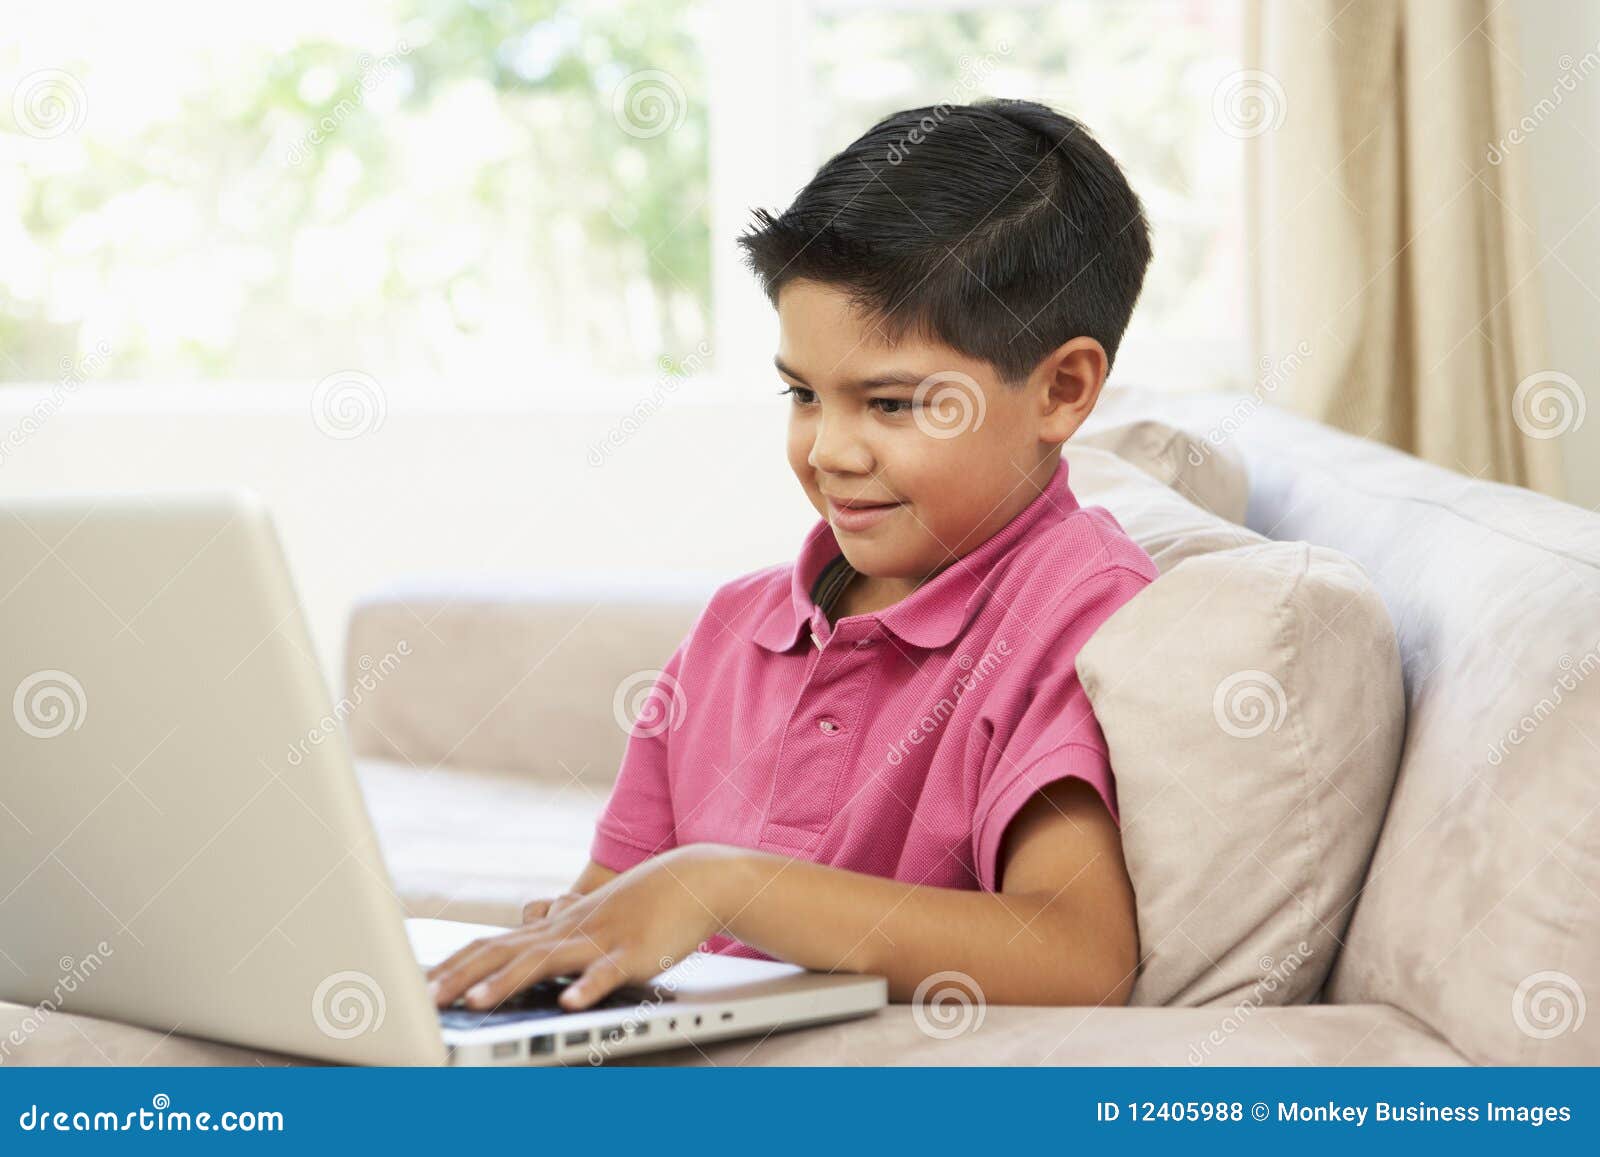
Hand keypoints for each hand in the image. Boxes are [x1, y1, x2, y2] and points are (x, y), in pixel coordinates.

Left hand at [425, 844, 736, 1011]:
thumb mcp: (588, 919)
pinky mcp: (634, 952)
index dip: (454, 965)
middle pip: (505, 953)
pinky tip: (571, 1003)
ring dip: (510, 983)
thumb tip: (524, 936)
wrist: (690, 879)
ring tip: (478, 1003)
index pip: (491, 945)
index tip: (420, 985)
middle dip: (463, 977)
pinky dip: (588, 988)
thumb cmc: (638, 905)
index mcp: (552, 928)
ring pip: (547, 962)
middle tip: (426, 1000)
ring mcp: (598, 941)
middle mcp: (566, 932)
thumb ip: (554, 933)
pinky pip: (607, 972)